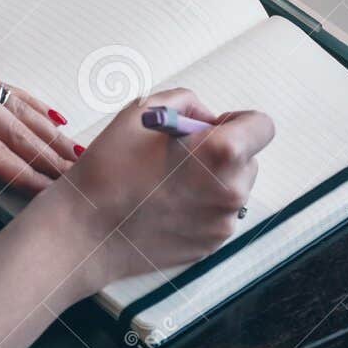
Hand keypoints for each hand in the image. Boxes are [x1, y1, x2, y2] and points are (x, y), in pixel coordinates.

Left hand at [0, 47, 79, 216]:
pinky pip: (5, 86)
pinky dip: (32, 105)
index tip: (52, 197)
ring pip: (17, 104)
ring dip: (48, 132)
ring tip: (76, 155)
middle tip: (78, 178)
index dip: (26, 177)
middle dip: (48, 156)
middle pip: (14, 127)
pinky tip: (55, 120)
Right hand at [28, 88, 273, 293]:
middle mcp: (232, 190)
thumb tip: (207, 118)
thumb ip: (187, 102)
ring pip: (233, 187)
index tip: (211, 127)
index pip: (262, 126)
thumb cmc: (109, 169)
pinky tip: (166, 203)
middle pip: (248, 158)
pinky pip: (218, 213)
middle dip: (223, 151)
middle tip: (181, 154)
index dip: (237, 121)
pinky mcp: (211, 245)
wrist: (85, 232)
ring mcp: (223, 222)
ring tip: (168, 181)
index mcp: (222, 153)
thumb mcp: (143, 111)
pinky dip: (202, 205)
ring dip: (213, 179)